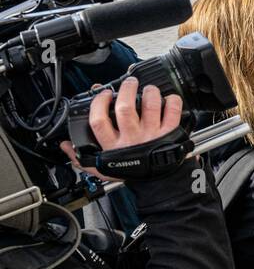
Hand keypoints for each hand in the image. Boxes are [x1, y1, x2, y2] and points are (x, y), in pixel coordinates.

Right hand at [59, 77, 182, 173]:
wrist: (160, 184)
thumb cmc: (133, 173)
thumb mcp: (103, 169)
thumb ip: (82, 158)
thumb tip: (66, 146)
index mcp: (113, 146)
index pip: (99, 121)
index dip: (99, 103)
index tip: (103, 94)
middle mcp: (132, 138)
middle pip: (125, 108)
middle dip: (126, 90)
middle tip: (129, 84)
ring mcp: (152, 135)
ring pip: (150, 106)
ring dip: (149, 92)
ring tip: (149, 90)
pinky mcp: (170, 133)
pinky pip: (172, 112)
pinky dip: (172, 101)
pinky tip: (168, 99)